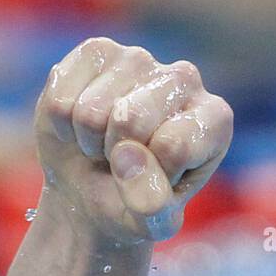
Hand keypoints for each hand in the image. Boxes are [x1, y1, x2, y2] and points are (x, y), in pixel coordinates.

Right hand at [34, 37, 232, 244]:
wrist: (92, 193)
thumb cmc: (132, 205)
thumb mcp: (150, 223)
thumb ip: (151, 204)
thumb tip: (126, 156)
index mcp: (213, 121)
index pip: (174, 145)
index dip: (150, 176)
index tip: (151, 181)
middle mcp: (184, 79)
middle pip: (131, 119)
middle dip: (115, 155)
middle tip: (122, 163)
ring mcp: (140, 59)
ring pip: (92, 111)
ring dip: (89, 142)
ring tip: (103, 146)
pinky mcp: (97, 51)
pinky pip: (62, 99)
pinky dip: (63, 126)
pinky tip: (81, 126)